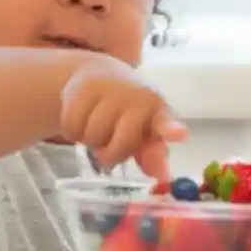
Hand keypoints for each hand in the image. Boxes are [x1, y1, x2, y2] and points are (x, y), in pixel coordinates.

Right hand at [59, 57, 186, 179]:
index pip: (166, 121)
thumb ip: (153, 154)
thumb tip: (162, 175)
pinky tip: (83, 120)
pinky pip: (71, 127)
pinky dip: (73, 132)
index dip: (171, 129)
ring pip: (92, 137)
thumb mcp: (145, 132)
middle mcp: (137, 97)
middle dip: (112, 154)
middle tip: (110, 147)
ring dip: (91, 141)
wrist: (101, 75)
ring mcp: (110, 90)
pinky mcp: (82, 88)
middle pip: (119, 145)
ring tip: (98, 128)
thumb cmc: (130, 111)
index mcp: (158, 110)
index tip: (179, 135)